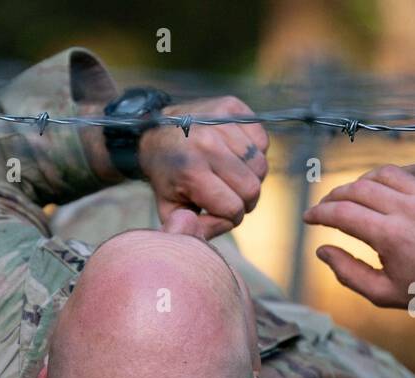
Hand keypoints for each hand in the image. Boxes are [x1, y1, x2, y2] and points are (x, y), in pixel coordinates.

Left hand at [139, 96, 268, 238]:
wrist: (153, 129)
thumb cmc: (165, 173)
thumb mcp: (168, 206)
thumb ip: (191, 228)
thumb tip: (214, 232)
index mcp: (191, 173)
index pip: (233, 209)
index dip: (230, 218)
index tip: (220, 213)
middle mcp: (208, 145)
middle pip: (252, 188)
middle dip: (245, 201)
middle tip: (231, 197)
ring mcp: (221, 122)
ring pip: (261, 165)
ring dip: (250, 176)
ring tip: (231, 176)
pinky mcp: (233, 107)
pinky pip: (262, 140)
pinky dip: (254, 153)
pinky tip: (235, 155)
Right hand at [303, 163, 414, 334]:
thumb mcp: (381, 293)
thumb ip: (347, 272)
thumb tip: (321, 250)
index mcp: (390, 236)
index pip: (341, 213)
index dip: (319, 213)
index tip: (309, 217)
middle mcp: (412, 210)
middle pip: (359, 189)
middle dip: (336, 196)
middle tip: (328, 205)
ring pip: (387, 173)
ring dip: (365, 182)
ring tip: (357, 195)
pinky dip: (400, 175)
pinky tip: (393, 187)